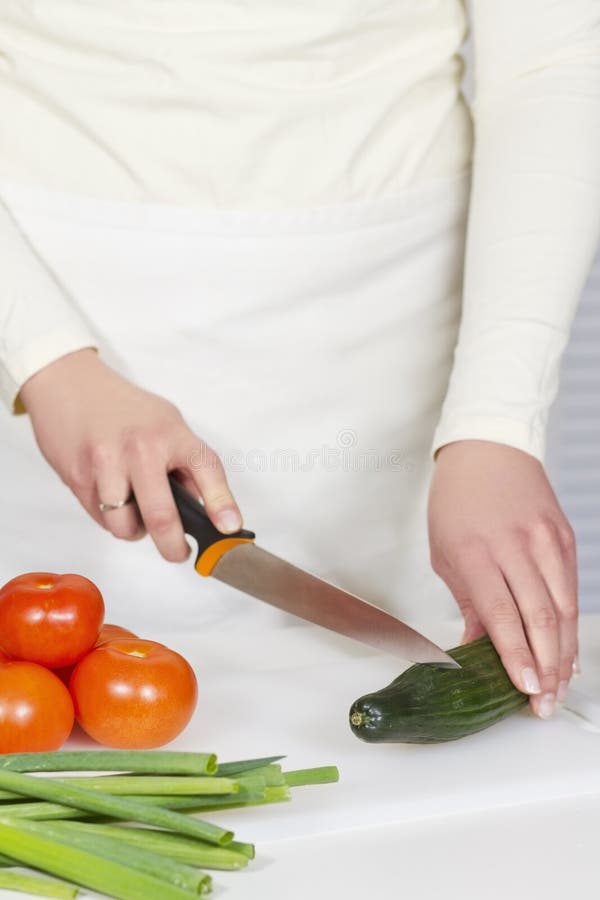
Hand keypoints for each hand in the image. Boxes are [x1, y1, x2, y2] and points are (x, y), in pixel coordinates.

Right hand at [19, 349, 241, 560]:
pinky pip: (101, 519)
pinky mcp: (79, 477)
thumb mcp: (166, 423)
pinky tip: (111, 494)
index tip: (230, 529)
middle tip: (179, 552)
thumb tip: (207, 508)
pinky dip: (110, 517)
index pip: (207, 471)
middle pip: (162, 517)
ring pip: (126, 527)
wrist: (68, 383)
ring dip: (135, 531)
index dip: (223, 505)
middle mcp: (141, 448)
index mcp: (171, 433)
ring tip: (136, 512)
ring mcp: (107, 464)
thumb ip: (186, 463)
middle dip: (174, 547)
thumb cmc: (123, 407)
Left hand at [427, 439, 577, 718]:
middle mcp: (516, 546)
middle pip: (539, 616)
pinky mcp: (566, 538)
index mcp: (476, 551)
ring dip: (563, 654)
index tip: (524, 689)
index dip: (516, 655)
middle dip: (544, 666)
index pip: (502, 613)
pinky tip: (568, 652)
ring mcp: (546, 541)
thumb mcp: (445, 552)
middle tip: (542, 703)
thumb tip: (478, 649)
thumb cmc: (456, 501)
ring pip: (563, 608)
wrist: (488, 447)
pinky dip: (571, 625)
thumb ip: (468, 602)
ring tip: (557, 688)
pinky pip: (573, 589)